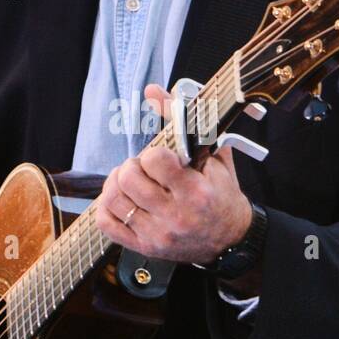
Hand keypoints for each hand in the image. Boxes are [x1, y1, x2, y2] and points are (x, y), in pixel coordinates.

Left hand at [95, 83, 252, 264]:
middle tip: (142, 168)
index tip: (161, 158)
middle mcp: (175, 216)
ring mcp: (158, 235)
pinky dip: (107, 208)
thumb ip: (183, 121)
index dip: (153, 154)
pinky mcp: (145, 247)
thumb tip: (153, 91)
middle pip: (129, 179)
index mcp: (196, 193)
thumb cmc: (222, 195)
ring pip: (113, 200)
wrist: (231, 239)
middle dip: (132, 166)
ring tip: (130, 181)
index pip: (155, 160)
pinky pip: (107, 225)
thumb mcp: (213, 156)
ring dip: (116, 184)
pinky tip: (122, 200)